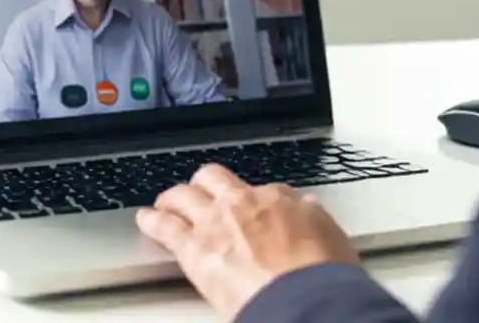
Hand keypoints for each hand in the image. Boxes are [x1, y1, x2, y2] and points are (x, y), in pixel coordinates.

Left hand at [135, 164, 359, 320]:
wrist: (305, 299)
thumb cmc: (322, 275)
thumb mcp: (332, 236)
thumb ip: (312, 217)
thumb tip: (307, 207)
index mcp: (277, 199)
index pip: (260, 190)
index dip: (253, 199)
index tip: (250, 208)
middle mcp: (242, 202)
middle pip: (213, 179)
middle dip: (206, 185)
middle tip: (202, 193)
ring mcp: (214, 222)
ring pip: (183, 195)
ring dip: (174, 198)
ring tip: (167, 203)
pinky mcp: (193, 248)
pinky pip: (164, 226)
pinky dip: (152, 221)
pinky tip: (146, 219)